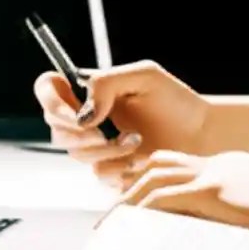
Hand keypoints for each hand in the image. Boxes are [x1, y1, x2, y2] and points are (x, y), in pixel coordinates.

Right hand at [34, 60, 209, 188]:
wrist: (201, 136)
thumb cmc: (175, 102)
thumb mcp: (143, 76)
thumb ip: (106, 83)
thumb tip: (82, 114)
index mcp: (88, 91)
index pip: (47, 88)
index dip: (50, 98)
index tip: (72, 109)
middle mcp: (87, 118)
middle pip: (56, 127)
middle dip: (79, 132)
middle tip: (106, 131)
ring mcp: (96, 147)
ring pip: (76, 152)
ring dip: (106, 149)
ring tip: (136, 141)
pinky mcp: (110, 170)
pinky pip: (98, 173)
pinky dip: (119, 166)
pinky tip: (140, 158)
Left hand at [117, 150, 248, 241]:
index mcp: (230, 167)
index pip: (182, 166)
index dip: (156, 179)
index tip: (139, 196)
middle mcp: (216, 165)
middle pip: (158, 165)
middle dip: (131, 184)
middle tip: (114, 210)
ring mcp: (211, 176)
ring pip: (152, 179)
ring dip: (126, 200)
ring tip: (110, 223)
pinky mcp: (210, 192)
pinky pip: (163, 199)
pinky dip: (141, 211)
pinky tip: (129, 225)